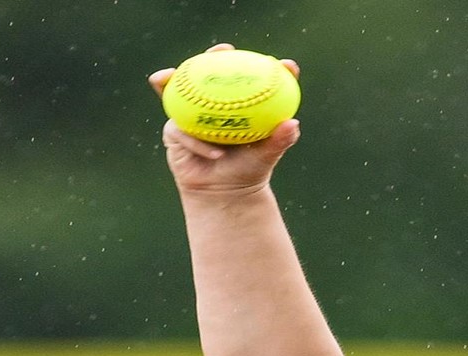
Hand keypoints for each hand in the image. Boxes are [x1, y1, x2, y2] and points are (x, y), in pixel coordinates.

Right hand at [148, 43, 301, 196]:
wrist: (224, 193)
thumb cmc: (248, 171)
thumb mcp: (266, 155)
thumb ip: (280, 139)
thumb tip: (293, 123)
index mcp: (235, 103)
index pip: (250, 79)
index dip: (264, 66)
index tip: (282, 63)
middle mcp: (212, 103)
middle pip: (208, 73)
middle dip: (214, 56)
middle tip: (224, 50)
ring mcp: (190, 115)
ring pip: (182, 94)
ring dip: (177, 80)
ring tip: (177, 74)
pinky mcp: (174, 132)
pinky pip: (182, 131)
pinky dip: (199, 143)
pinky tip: (215, 152)